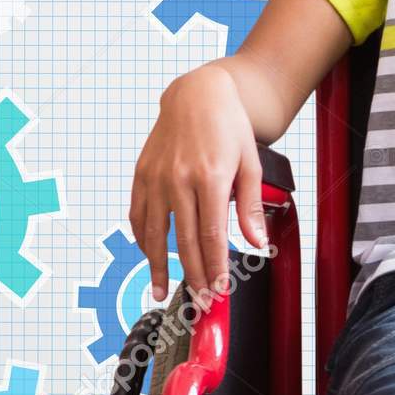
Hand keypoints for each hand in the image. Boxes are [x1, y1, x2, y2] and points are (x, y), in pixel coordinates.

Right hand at [129, 66, 268, 311]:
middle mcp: (177, 179)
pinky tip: (149, 255)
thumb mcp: (250, 164)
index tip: (219, 289)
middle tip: (201, 300)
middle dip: (193, 275)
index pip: (211, 236)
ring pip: (153, 233)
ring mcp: (155, 177)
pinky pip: (138, 214)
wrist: (197, 95)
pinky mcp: (141, 174)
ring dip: (158, 266)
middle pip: (184, 241)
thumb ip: (249, 207)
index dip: (215, 267)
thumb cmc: (228, 127)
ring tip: (162, 290)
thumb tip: (257, 244)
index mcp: (209, 177)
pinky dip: (142, 239)